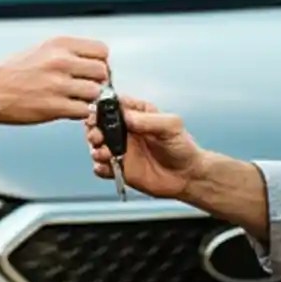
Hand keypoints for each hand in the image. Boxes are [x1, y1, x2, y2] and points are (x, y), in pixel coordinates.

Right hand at [0, 37, 108, 124]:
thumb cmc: (12, 73)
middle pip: (102, 71)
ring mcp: (59, 84)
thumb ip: (68, 53)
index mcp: (59, 44)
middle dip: (97, 81)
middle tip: (86, 87)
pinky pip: (84, 111)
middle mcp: (61, 61)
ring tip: (75, 99)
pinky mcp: (55, 106)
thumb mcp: (41, 50)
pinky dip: (79, 113)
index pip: (101, 50)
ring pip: (96, 92)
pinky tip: (67, 109)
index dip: (100, 62)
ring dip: (89, 99)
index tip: (92, 71)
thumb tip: (93, 61)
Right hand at [85, 97, 202, 199]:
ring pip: (96, 145)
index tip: (98, 114)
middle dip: (93, 129)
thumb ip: (148, 119)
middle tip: (97, 136)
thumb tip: (127, 116)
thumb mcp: (171, 126)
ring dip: (95, 148)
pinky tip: (107, 167)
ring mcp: (121, 149)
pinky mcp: (120, 168)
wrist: (187, 176)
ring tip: (104, 153)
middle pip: (98, 124)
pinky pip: (101, 167)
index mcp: (137, 114)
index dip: (102, 108)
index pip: (113, 105)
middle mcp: (125, 130)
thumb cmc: (182, 147)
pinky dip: (100, 167)